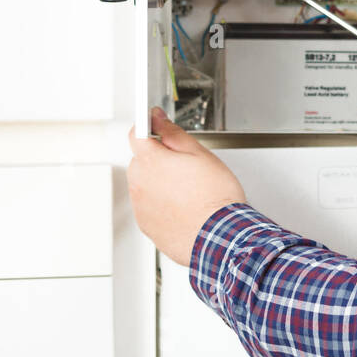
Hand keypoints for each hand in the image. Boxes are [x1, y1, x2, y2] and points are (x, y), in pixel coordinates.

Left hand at [126, 107, 247, 266]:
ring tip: (188, 191)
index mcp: (151, 161)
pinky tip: (184, 207)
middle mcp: (139, 183)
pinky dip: (162, 206)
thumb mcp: (201, 154)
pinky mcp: (147, 226)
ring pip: (145, 185)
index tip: (160, 129)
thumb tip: (157, 119)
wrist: (220, 237)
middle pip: (141, 161)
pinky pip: (149, 208)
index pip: (135, 134)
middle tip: (186, 167)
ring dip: (160, 184)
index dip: (150, 129)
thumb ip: (173, 133)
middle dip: (158, 160)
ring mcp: (141, 207)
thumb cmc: (215, 197)